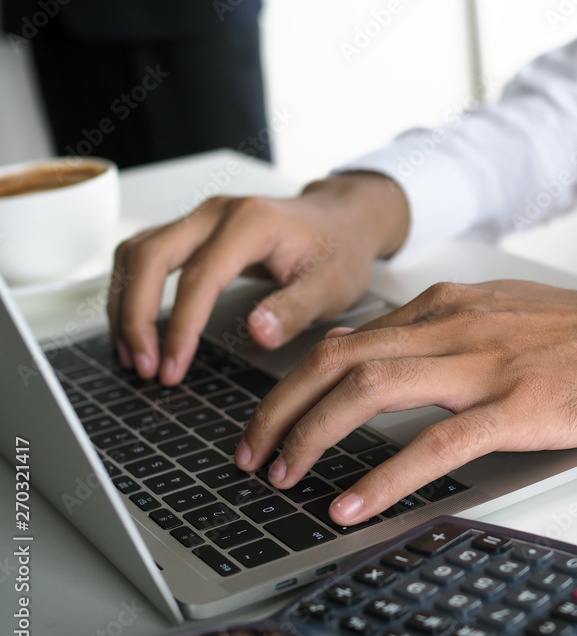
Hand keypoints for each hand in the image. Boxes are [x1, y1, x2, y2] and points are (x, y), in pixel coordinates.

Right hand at [107, 172, 409, 384]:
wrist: (341, 222)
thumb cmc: (338, 251)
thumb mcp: (333, 286)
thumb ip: (296, 308)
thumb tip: (258, 333)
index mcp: (251, 223)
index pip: (198, 278)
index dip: (180, 328)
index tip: (171, 369)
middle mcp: (217, 213)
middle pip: (149, 257)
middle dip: (136, 317)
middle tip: (144, 368)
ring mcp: (200, 218)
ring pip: (136, 253)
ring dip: (125, 305)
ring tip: (133, 356)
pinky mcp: (192, 230)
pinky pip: (144, 256)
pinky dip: (131, 292)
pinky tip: (136, 330)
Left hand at [236, 279, 576, 523]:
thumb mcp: (499, 314)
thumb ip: (437, 332)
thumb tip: (377, 356)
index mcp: (445, 305)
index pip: (345, 339)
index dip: (294, 382)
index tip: (271, 417)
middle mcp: (452, 325)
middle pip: (338, 361)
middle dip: (280, 409)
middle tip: (252, 453)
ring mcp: (483, 365)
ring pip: (369, 391)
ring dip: (313, 436)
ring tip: (283, 475)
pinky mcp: (517, 406)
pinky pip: (433, 444)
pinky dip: (382, 476)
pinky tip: (352, 502)